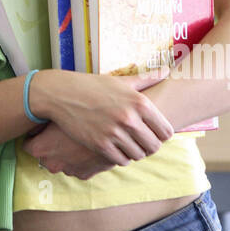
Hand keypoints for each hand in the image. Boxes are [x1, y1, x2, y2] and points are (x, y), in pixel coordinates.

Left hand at [23, 123, 118, 179]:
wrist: (112, 127)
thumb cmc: (80, 115)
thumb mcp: (57, 114)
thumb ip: (42, 121)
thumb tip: (34, 123)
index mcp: (41, 148)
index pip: (27, 145)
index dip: (34, 136)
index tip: (41, 130)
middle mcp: (51, 163)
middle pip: (44, 156)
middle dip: (50, 146)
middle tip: (60, 132)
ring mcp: (68, 170)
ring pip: (62, 162)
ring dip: (67, 154)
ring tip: (77, 139)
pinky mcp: (85, 174)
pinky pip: (78, 167)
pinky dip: (81, 160)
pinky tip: (87, 147)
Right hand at [28, 68, 173, 165]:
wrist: (61, 93)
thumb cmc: (93, 86)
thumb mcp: (121, 80)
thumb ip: (147, 78)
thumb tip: (168, 70)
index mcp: (139, 102)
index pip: (166, 131)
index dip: (161, 135)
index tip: (152, 133)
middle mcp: (129, 118)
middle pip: (154, 146)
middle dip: (149, 146)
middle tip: (140, 142)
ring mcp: (114, 132)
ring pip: (138, 155)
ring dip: (134, 152)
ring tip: (127, 144)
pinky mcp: (100, 144)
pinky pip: (121, 160)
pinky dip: (120, 157)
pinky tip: (115, 148)